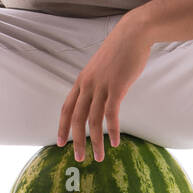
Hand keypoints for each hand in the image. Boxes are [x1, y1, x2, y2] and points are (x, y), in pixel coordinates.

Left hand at [57, 17, 151, 162]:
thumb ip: (97, 82)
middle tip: (78, 158)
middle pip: (77, 118)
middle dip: (76, 141)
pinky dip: (113, 130)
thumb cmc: (120, 50)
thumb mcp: (102, 67)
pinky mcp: (116, 87)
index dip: (62, 126)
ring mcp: (101, 86)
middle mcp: (87, 85)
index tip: (60, 142)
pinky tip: (115, 142)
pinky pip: (111, 114)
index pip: (67, 107)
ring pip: (93, 120)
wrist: (133, 34)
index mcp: (82, 80)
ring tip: (99, 157)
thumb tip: (98, 96)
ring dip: (95, 142)